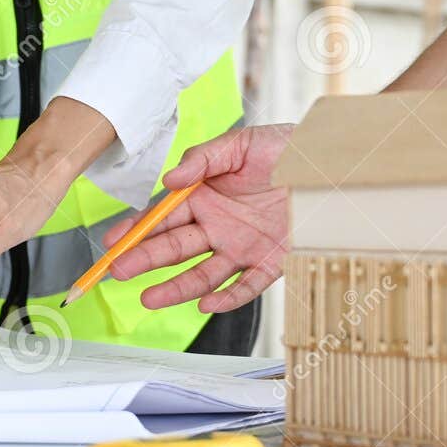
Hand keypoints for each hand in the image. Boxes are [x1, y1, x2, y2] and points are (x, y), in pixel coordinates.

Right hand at [104, 124, 293, 312]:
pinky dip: (227, 297)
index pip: (163, 217)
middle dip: (143, 259)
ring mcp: (243, 247)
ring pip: (202, 273)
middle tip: (117, 271)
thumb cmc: (289, 148)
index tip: (112, 242)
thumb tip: (170, 180)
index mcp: (205, 196)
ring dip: (176, 287)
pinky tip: (206, 304)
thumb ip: (203, 158)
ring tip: (149, 299)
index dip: (136, 230)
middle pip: (174, 247)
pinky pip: (246, 286)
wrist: (335, 164)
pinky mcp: (272, 263)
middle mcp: (219, 226)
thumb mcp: (242, 143)